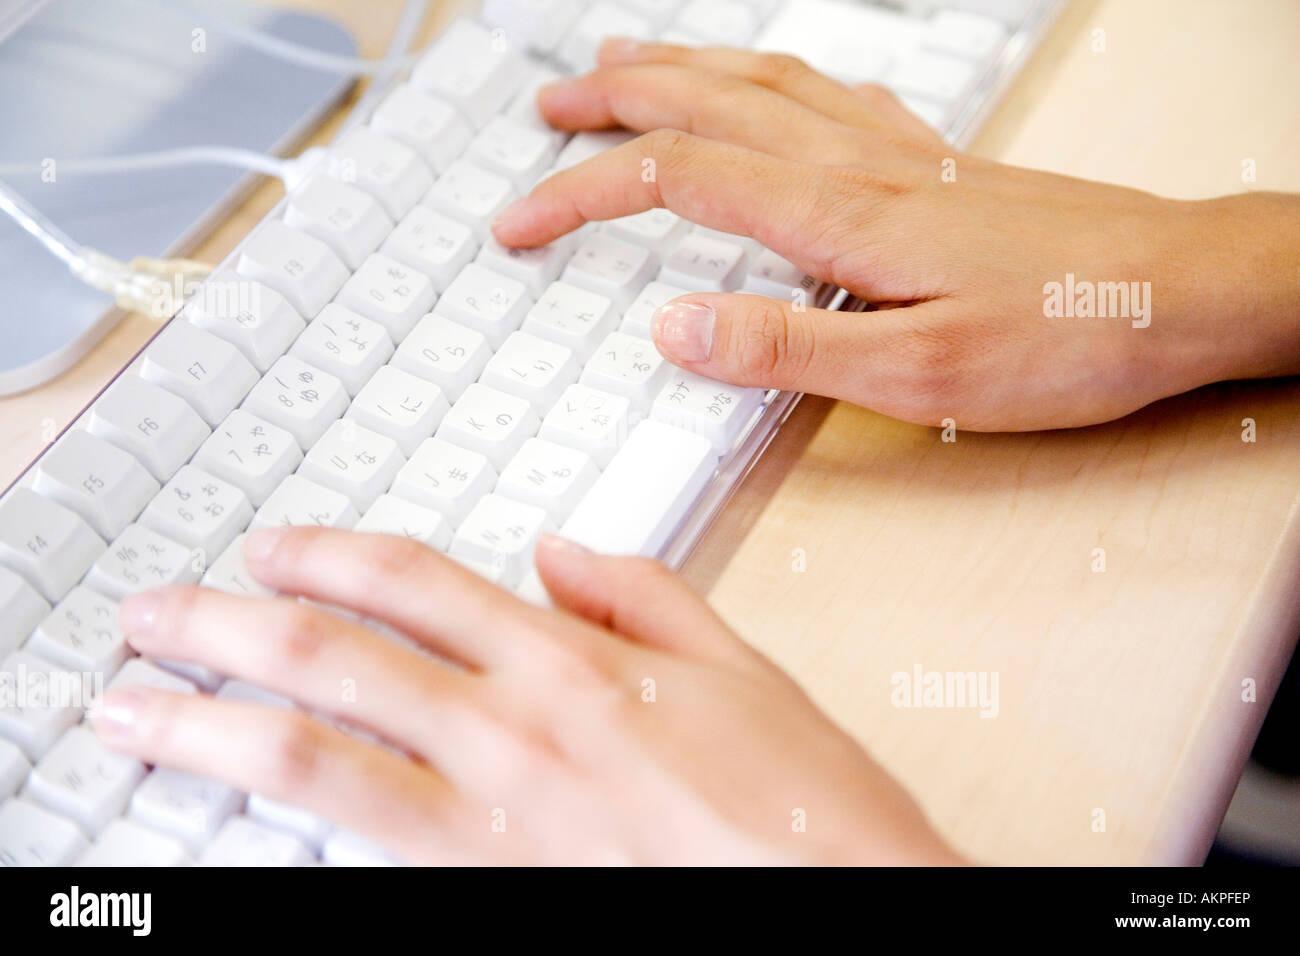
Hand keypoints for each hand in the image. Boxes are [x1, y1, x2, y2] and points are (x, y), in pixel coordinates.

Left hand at [93, 529, 961, 864]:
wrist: (849, 905)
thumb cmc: (805, 801)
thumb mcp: (742, 664)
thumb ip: (643, 594)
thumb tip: (558, 554)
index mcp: (576, 658)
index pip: (416, 582)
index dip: (329, 556)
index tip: (275, 548)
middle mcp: (517, 727)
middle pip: (335, 656)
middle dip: (225, 627)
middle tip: (156, 618)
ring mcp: (494, 815)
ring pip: (315, 754)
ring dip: (211, 723)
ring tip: (138, 710)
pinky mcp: (489, 887)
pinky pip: (361, 844)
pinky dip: (287, 817)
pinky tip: (242, 804)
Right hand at [492, 40, 1299, 430]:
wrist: (1181, 289)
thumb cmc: (1065, 334)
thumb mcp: (917, 373)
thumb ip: (788, 349)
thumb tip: (674, 328)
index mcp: (838, 217)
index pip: (675, 183)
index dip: (582, 198)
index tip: (518, 226)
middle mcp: (860, 165)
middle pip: (707, 105)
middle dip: (612, 103)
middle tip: (546, 108)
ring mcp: (898, 152)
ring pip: (763, 81)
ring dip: (680, 67)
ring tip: (623, 61)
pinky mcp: (933, 160)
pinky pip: (828, 89)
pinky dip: (768, 74)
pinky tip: (765, 81)